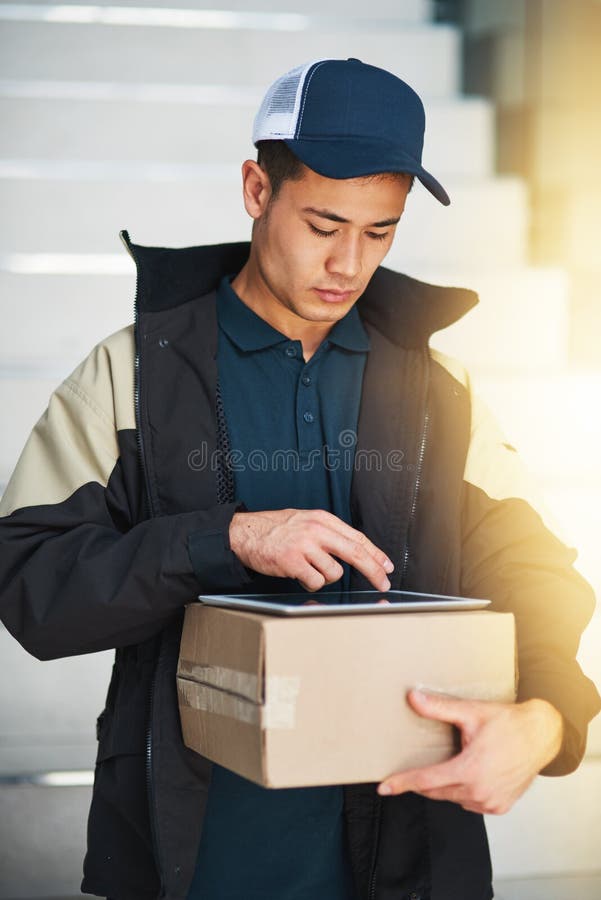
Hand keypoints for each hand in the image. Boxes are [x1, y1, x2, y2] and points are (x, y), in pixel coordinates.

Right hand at [229, 508, 393, 591]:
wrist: (245, 533)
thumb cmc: (275, 529)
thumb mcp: (306, 521)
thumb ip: (329, 534)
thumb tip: (356, 551)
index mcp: (322, 519)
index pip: (357, 538)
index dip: (376, 554)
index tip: (387, 566)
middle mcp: (316, 530)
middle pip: (355, 553)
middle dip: (373, 571)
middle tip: (383, 583)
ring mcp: (304, 546)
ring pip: (334, 573)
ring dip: (325, 577)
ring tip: (308, 569)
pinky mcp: (292, 562)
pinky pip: (315, 581)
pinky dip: (310, 583)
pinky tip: (299, 574)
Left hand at [377, 689, 563, 814]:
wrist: (542, 735)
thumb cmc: (509, 723)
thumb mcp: (471, 712)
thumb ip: (439, 708)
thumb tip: (413, 698)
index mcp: (469, 771)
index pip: (426, 781)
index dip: (403, 783)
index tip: (384, 787)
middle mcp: (479, 792)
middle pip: (437, 791)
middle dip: (421, 783)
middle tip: (408, 773)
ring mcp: (491, 802)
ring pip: (454, 798)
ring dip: (444, 786)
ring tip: (445, 767)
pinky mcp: (500, 806)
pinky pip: (471, 803)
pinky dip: (463, 793)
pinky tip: (465, 778)